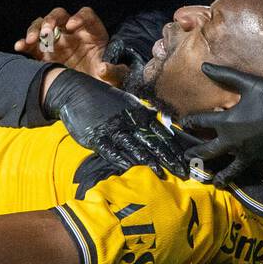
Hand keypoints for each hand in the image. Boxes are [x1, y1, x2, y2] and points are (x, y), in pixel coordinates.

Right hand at [15, 6, 127, 86]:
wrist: (94, 94)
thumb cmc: (108, 80)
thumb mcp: (118, 76)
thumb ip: (114, 71)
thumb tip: (103, 68)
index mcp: (93, 33)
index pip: (86, 15)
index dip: (79, 17)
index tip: (72, 26)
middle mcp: (73, 33)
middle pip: (60, 15)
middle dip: (51, 20)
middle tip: (46, 32)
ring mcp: (57, 42)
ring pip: (42, 25)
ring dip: (35, 29)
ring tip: (31, 40)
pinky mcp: (44, 54)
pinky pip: (32, 45)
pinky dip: (24, 44)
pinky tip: (19, 47)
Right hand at [42, 69, 187, 178]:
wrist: (76, 90)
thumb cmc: (104, 98)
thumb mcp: (127, 102)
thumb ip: (143, 115)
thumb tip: (161, 125)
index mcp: (139, 113)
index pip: (161, 133)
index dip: (174, 148)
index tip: (186, 161)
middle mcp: (129, 121)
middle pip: (152, 142)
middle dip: (168, 158)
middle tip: (182, 172)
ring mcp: (113, 129)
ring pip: (134, 147)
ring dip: (149, 161)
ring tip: (162, 173)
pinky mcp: (97, 136)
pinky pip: (111, 150)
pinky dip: (122, 160)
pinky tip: (132, 168)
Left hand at [182, 64, 262, 187]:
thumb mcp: (247, 83)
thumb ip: (225, 75)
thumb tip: (204, 66)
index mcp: (227, 122)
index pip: (202, 122)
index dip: (192, 121)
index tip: (184, 123)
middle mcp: (234, 142)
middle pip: (209, 151)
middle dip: (196, 153)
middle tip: (187, 157)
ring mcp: (249, 153)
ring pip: (231, 168)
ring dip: (221, 176)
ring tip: (215, 183)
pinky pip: (252, 169)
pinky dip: (247, 174)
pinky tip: (246, 178)